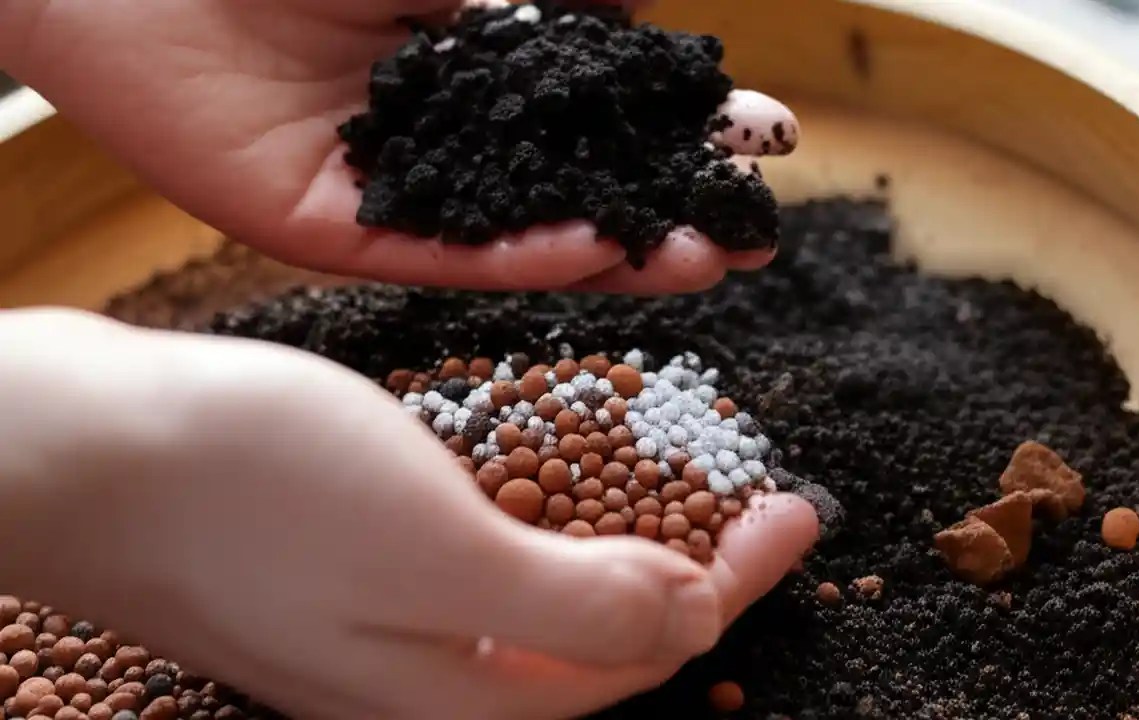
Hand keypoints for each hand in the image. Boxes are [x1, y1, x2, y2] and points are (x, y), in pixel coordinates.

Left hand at [0, 0, 793, 293]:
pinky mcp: (324, 222)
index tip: (760, 142)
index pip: (599, 113)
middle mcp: (441, 129)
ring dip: (612, 250)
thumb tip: (655, 23)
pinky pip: (429, 251)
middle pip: (569, 187)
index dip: (678, 131)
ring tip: (704, 259)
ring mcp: (387, 181)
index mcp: (475, 56)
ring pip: (511, 233)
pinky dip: (510, 256)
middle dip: (664, 207)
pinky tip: (592, 251)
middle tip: (750, 230)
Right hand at [0, 309, 818, 719]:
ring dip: (630, 558)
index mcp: (466, 702)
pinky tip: (564, 496)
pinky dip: (554, 539)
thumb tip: (695, 627)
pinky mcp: (352, 584)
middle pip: (604, 648)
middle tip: (760, 501)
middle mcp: (430, 691)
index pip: (644, 657)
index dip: (735, 587)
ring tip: (688, 501)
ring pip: (550, 616)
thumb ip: (572, 606)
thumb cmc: (254, 494)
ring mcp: (385, 640)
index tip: (798, 511)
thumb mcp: (436, 554)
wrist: (89, 455)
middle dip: (698, 577)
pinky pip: (491, 579)